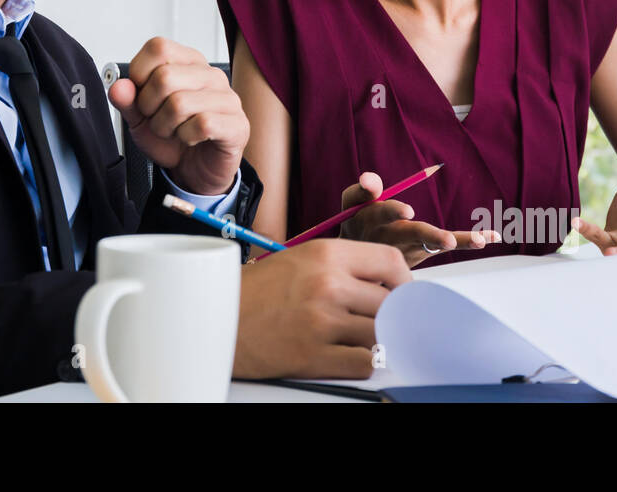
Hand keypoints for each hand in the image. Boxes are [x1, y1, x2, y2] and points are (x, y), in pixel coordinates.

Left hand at [106, 37, 247, 195]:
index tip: (142, 94)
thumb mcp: (140, 119)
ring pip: (180, 103)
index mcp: (188, 63)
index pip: (158, 48)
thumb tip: (119, 87)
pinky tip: (191, 139)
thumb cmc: (173, 139)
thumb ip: (128, 101)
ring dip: (166, 127)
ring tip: (174, 131)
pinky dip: (187, 137)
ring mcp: (228, 98)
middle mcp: (210, 75)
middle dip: (149, 107)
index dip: (139, 74)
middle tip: (158, 119)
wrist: (195, 171)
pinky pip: (202, 124)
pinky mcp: (237, 124)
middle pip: (164, 77)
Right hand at [234, 239, 410, 379]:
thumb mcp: (298, 260)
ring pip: (382, 333)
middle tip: (382, 320)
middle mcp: (327, 284)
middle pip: (391, 302)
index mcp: (325, 254)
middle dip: (392, 314)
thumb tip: (385, 285)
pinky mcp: (313, 356)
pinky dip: (364, 363)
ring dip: (378, 340)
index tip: (402, 293)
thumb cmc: (255, 291)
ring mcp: (322, 321)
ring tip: (362, 338)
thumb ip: (341, 267)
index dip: (404, 280)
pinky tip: (349, 356)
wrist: (213, 317)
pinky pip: (364, 363)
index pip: (390, 261)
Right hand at [338, 172, 499, 266]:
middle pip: (414, 235)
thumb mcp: (352, 202)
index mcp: (374, 220)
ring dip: (460, 241)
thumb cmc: (356, 219)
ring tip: (482, 240)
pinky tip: (493, 236)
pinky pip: (446, 247)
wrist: (356, 259)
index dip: (394, 211)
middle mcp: (394, 238)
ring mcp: (410, 250)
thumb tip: (371, 179)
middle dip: (431, 236)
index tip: (407, 210)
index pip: (383, 213)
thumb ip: (363, 189)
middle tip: (447, 241)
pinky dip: (469, 241)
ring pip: (435, 245)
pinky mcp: (423, 254)